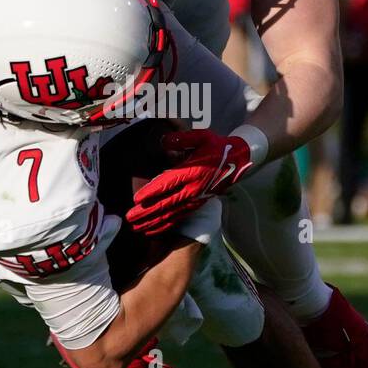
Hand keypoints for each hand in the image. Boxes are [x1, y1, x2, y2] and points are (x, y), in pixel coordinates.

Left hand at [126, 130, 252, 234]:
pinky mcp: (196, 205)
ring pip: (170, 214)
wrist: (237, 160)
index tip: (136, 199)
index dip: (152, 192)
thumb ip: (182, 139)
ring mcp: (194, 199)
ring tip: (136, 227)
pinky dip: (164, 225)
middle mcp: (192, 189)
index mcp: (192, 172)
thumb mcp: (202, 136)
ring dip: (152, 222)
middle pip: (165, 204)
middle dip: (146, 212)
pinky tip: (152, 230)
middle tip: (129, 219)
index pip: (168, 184)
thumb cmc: (216, 146)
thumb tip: (163, 140)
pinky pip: (177, 218)